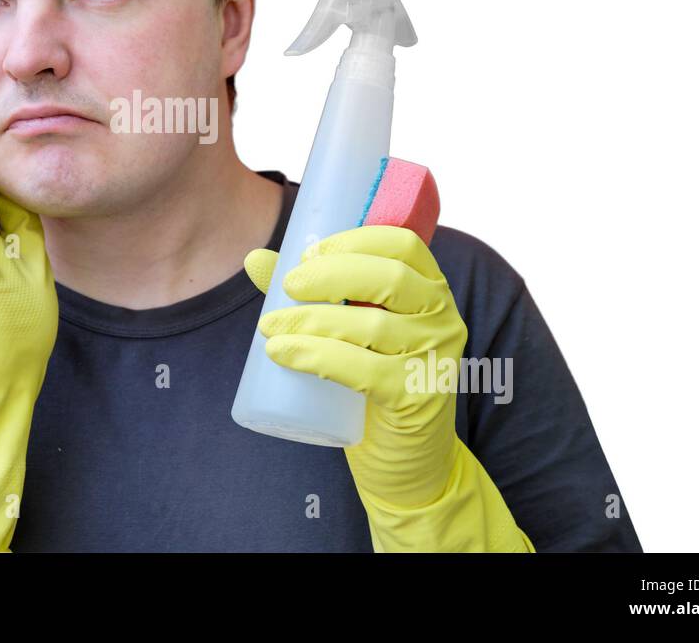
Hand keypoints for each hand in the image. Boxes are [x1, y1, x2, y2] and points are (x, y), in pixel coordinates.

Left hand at [245, 226, 532, 551]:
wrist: (404, 458)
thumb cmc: (371, 382)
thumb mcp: (346, 330)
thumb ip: (307, 293)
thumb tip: (254, 259)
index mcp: (430, 289)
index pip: (404, 244)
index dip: (355, 240)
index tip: (309, 252)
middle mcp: (443, 317)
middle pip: (388, 278)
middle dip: (329, 276)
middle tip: (287, 286)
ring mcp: (436, 358)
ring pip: (371, 326)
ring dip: (311, 321)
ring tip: (270, 328)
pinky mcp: (420, 397)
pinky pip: (364, 371)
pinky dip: (317, 357)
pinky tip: (283, 354)